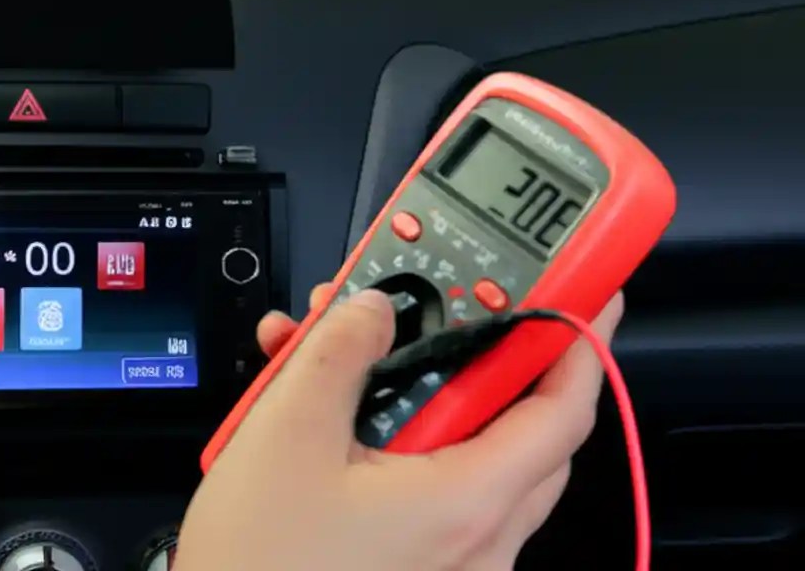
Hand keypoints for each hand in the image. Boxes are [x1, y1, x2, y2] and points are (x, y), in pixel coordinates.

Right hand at [175, 284, 623, 569]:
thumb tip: (375, 308)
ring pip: (469, 460)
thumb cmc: (259, 566)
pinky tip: (330, 421)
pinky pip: (435, 496)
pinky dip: (398, 447)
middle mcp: (476, 543)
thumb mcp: (284, 434)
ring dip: (420, 399)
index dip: (577, 342)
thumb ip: (338, 353)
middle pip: (519, 431)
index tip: (580, 296)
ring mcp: (452, 566)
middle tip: (449, 314)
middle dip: (482, 361)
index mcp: (464, 503)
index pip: (561, 411)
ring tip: (345, 362)